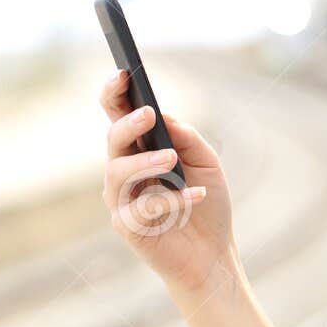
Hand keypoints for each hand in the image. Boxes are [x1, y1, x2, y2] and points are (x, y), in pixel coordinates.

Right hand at [99, 69, 238, 299]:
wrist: (213, 254)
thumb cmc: (207, 206)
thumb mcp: (206, 163)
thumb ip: (186, 137)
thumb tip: (164, 116)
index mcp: (139, 151)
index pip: (117, 116)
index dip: (114, 93)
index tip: (123, 73)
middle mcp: (124, 172)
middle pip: (113, 140)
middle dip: (128, 124)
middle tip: (150, 115)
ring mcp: (121, 200)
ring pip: (117, 172)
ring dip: (145, 161)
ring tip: (171, 159)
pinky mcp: (127, 227)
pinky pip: (140, 208)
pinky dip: (171, 199)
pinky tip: (194, 196)